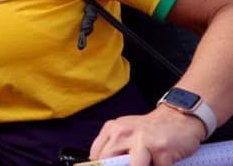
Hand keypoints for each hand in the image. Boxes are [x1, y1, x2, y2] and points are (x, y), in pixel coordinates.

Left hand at [90, 105, 205, 165]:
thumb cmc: (151, 129)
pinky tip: (161, 161)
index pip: (97, 155)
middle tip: (130, 164)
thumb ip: (114, 147)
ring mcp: (143, 141)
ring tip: (146, 162)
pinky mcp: (162, 150)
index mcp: (113, 129)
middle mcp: (124, 133)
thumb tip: (103, 164)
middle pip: (110, 162)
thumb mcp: (126, 132)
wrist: (179, 116)